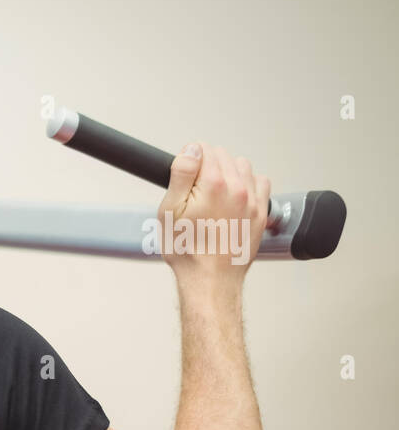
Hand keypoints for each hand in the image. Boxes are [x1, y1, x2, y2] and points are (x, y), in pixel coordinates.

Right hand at [157, 142, 270, 285]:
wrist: (210, 280)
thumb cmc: (188, 252)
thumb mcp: (169, 211)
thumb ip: (181, 174)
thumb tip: (192, 149)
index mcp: (214, 184)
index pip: (203, 149)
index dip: (189, 160)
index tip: (184, 176)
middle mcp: (238, 189)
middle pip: (223, 155)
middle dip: (207, 166)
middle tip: (194, 191)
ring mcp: (253, 201)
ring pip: (242, 166)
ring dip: (228, 173)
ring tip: (213, 194)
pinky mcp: (260, 213)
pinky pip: (260, 183)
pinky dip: (247, 185)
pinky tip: (233, 199)